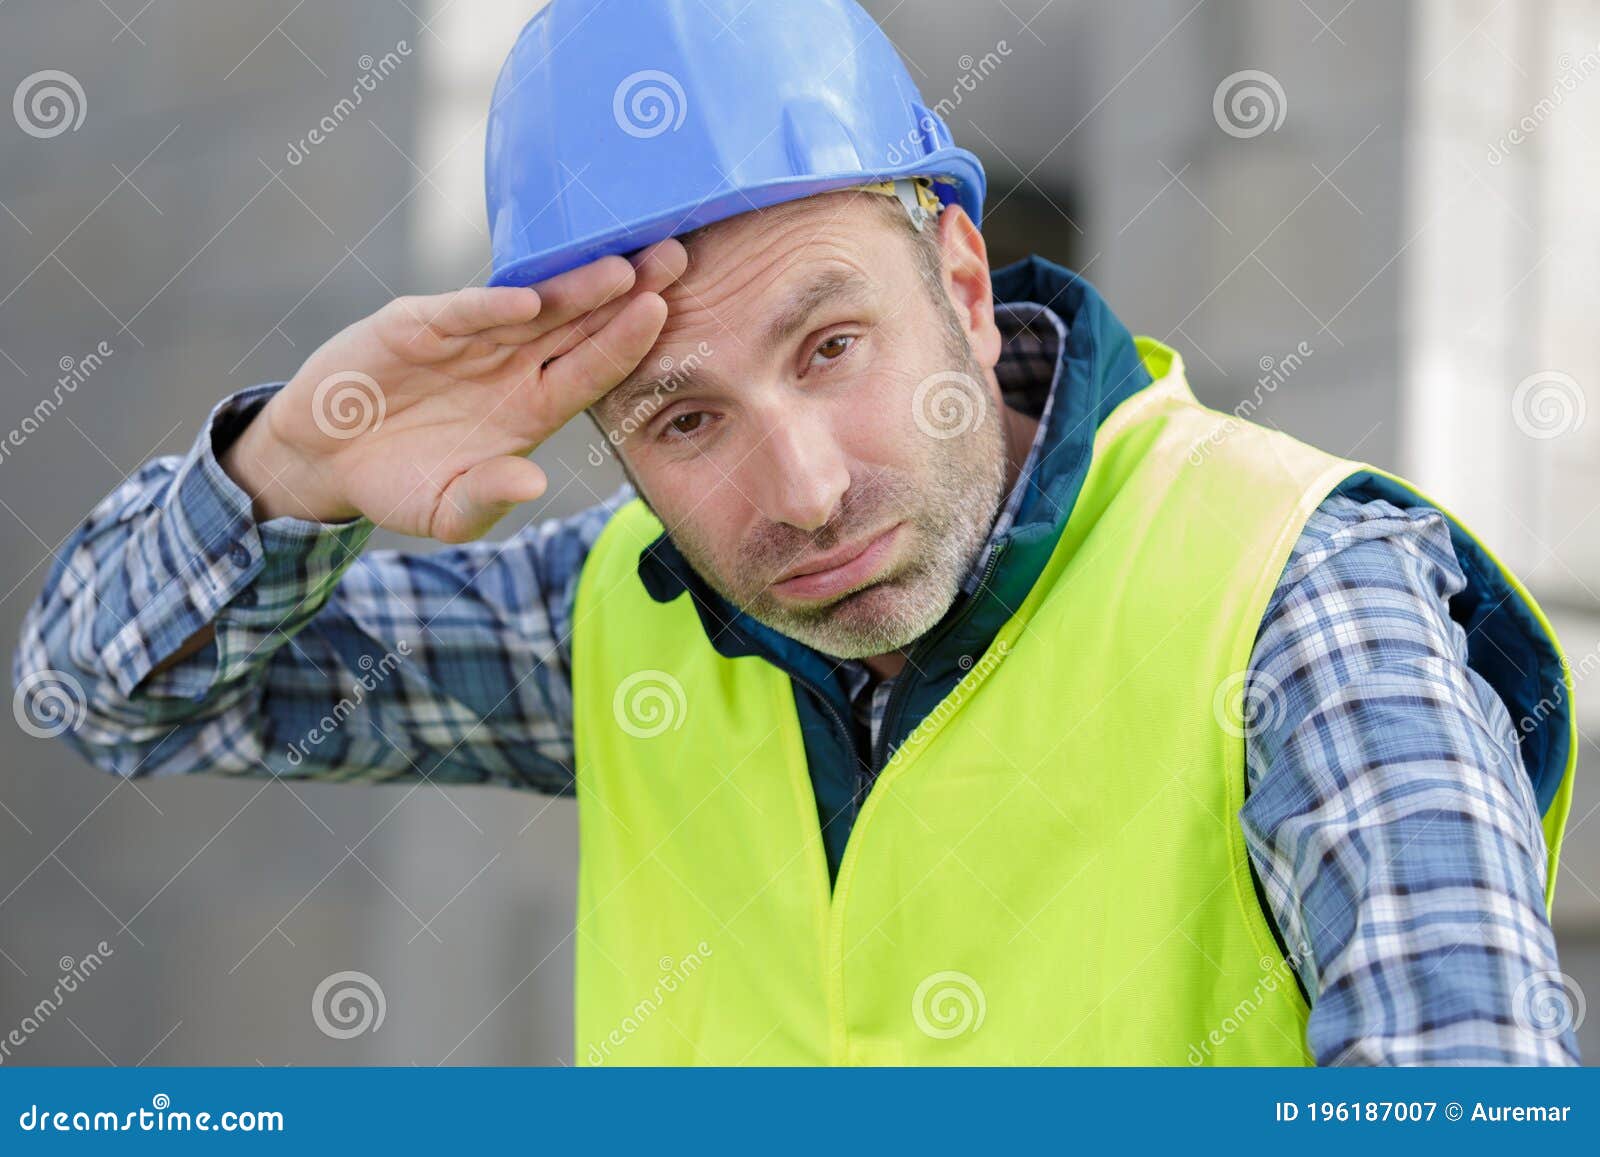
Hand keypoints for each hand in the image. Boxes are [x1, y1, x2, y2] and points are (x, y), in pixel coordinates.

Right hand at [222, 239, 684, 541]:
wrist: (323, 460)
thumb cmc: (399, 484)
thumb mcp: (446, 511)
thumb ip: (488, 497)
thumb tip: (531, 486)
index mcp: (532, 407)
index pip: (592, 370)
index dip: (627, 343)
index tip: (663, 313)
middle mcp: (509, 365)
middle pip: (578, 325)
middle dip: (625, 292)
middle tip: (676, 257)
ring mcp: (466, 342)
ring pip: (530, 308)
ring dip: (574, 288)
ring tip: (623, 265)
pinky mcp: (415, 327)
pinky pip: (460, 315)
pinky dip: (489, 307)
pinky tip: (528, 300)